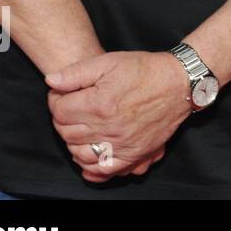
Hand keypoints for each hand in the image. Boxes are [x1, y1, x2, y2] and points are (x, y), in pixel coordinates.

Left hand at [46, 51, 191, 182]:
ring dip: (74, 141)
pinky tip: (90, 152)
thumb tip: (51, 82)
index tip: (64, 94)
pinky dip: (90, 165)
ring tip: (81, 127)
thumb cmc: (146, 70)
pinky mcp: (134, 153)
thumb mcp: (110, 61)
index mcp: (99, 104)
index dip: (56, 100)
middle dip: (63, 119)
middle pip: (66, 132)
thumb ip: (77, 72)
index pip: (59, 111)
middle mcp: (108, 127)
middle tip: (73, 108)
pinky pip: (103, 169)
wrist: (179, 83)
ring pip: (79, 153)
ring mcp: (121, 143)